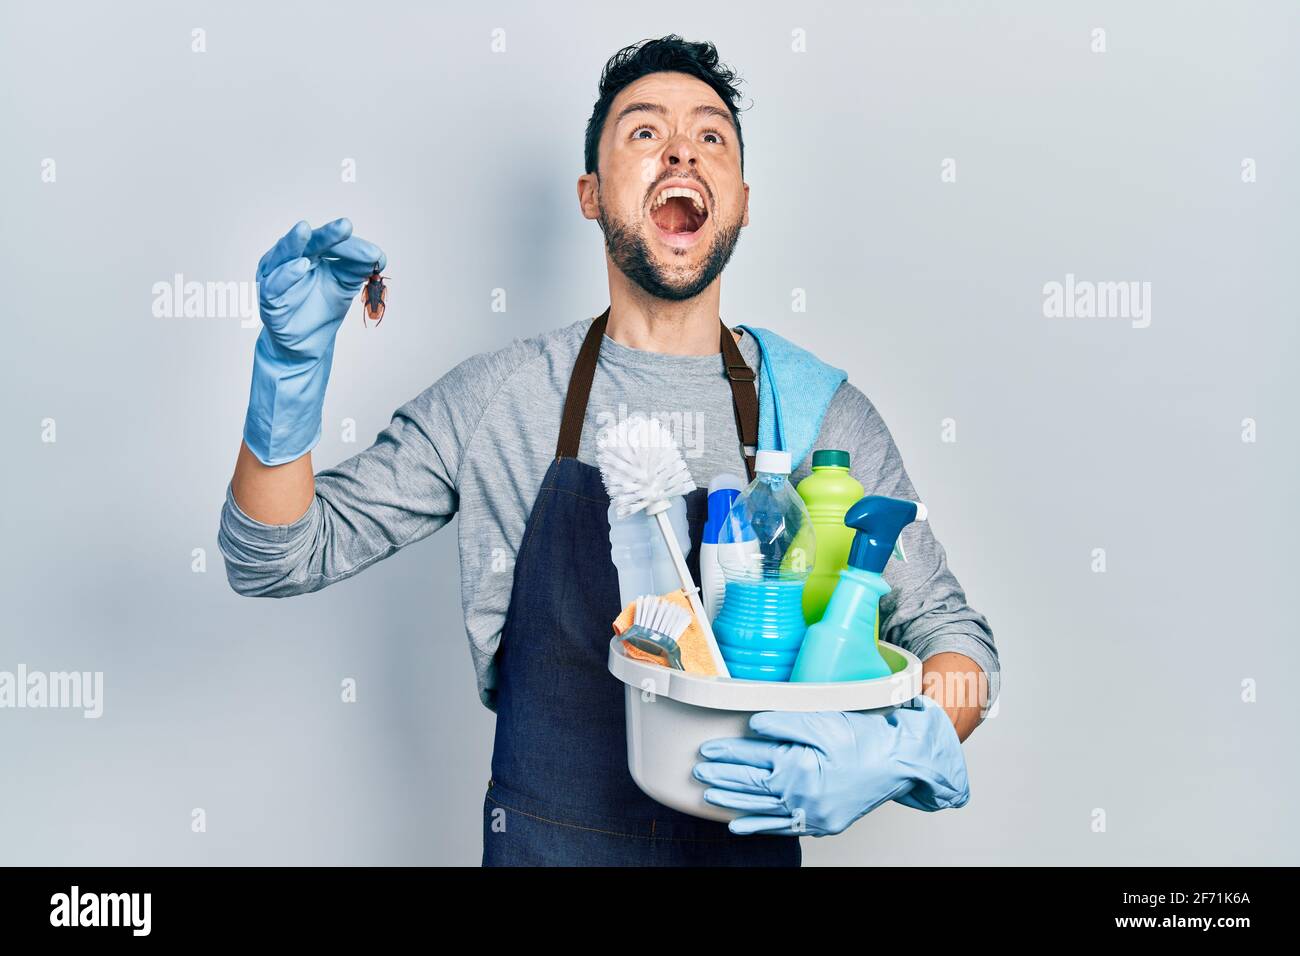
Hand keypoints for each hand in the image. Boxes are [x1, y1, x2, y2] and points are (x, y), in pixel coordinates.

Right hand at [243, 219, 385, 464]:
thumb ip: (357, 269)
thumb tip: (379, 256)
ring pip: (284, 255)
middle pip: (309, 242)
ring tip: (307, 231)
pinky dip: (287, 274)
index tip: (375, 254)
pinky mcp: (268, 298)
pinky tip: (301, 266)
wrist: (307, 346)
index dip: (349, 245)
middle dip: (326, 234)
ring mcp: (275, 277)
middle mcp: (290, 260)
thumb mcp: (344, 286)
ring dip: (295, 243)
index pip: (330, 243)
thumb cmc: (321, 310)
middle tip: (345, 225)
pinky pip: (275, 284)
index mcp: (310, 253)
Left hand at [693, 695, 968, 836]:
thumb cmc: (865, 740)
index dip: (727, 754)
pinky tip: (737, 826)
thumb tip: (753, 725)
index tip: (707, 750)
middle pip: (752, 786)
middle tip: (698, 772)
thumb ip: (785, 724)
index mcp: (800, 768)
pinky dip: (758, 826)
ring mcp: (810, 814)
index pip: (753, 760)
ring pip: (761, 809)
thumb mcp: (823, 723)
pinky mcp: (819, 822)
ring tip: (708, 796)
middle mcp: (802, 796)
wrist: (901, 764)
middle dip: (722, 778)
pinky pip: (781, 828)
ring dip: (733, 802)